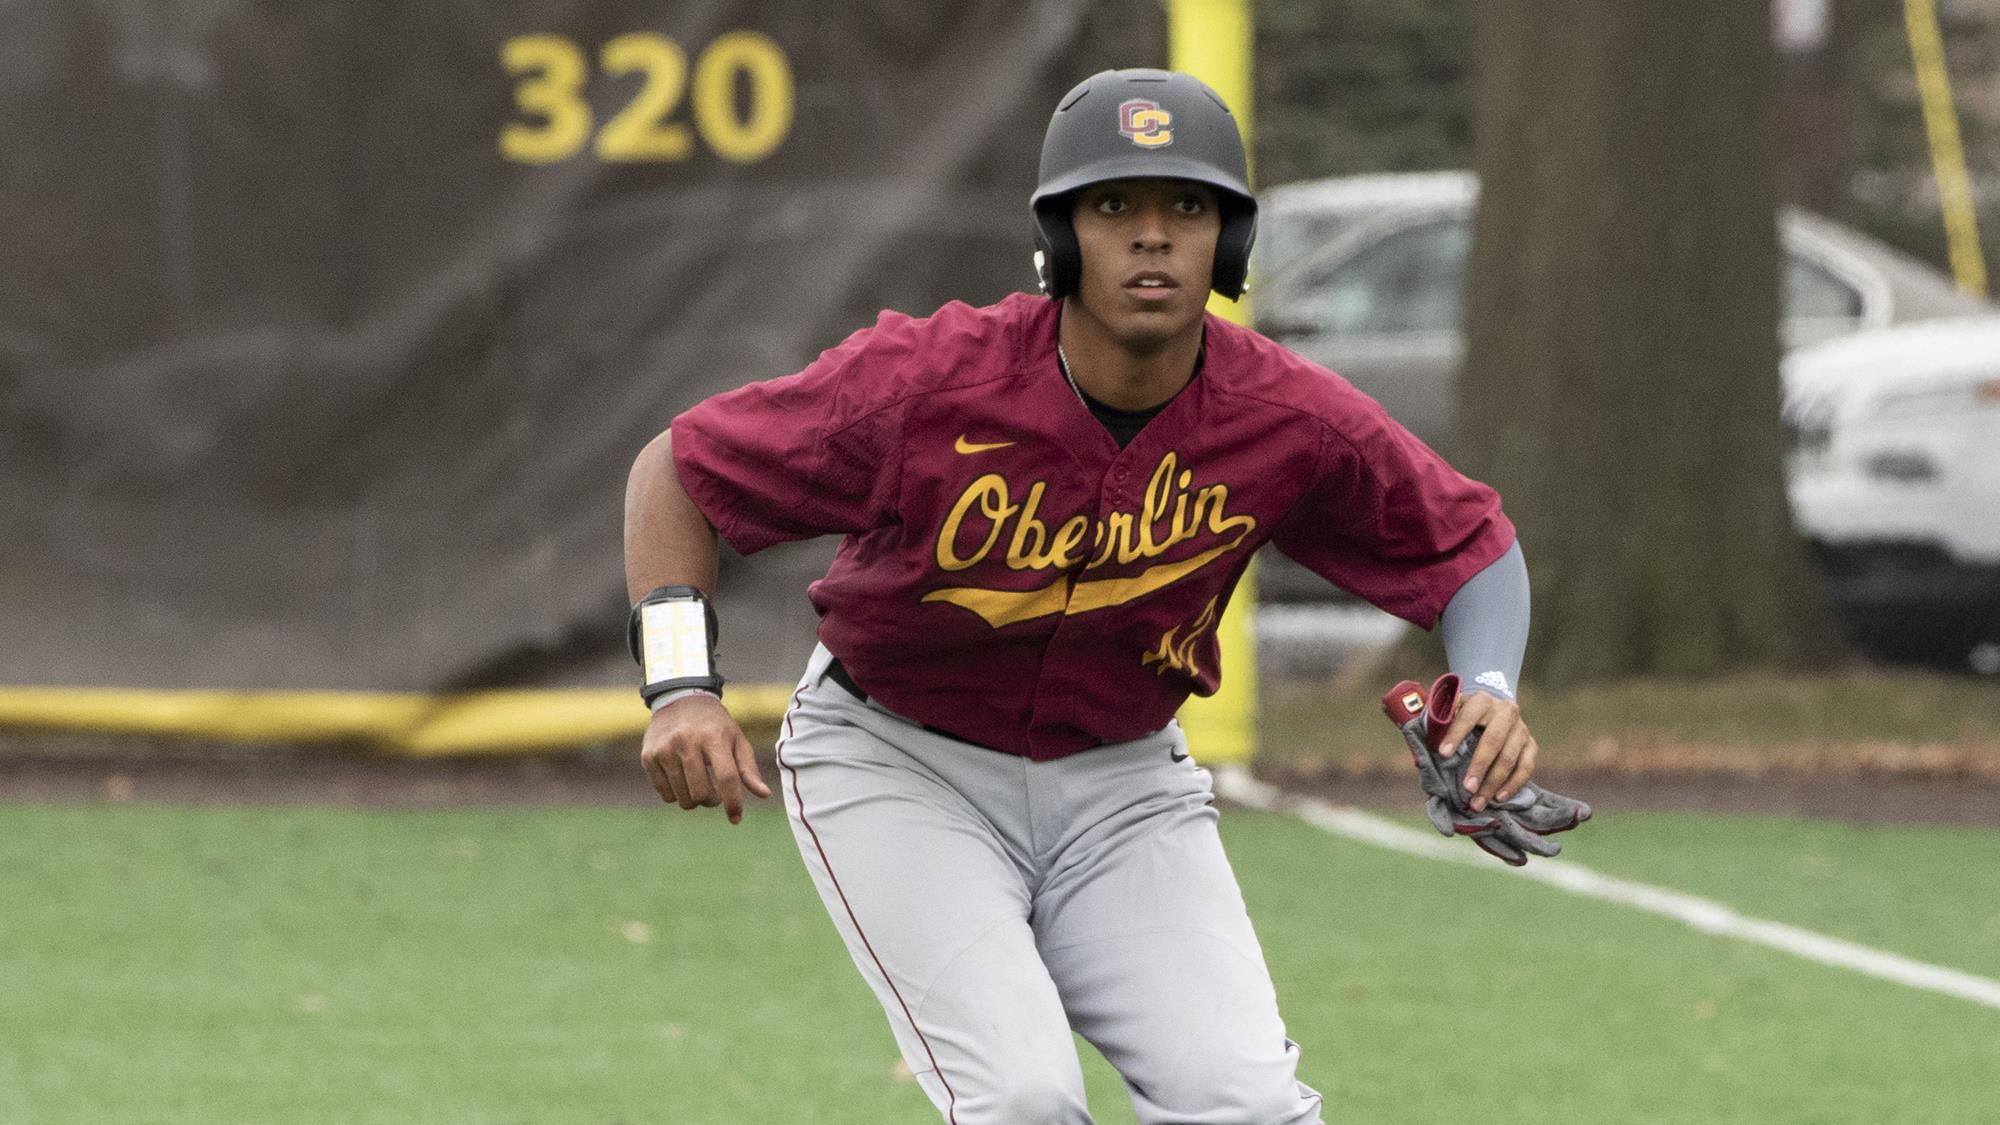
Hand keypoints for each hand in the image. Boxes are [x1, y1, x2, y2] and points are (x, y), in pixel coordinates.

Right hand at [639, 694, 770, 823]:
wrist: (680, 700)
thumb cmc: (715, 726)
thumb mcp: (737, 740)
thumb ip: (749, 769)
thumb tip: (764, 795)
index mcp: (714, 737)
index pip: (727, 777)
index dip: (733, 802)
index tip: (736, 818)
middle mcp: (687, 742)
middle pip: (702, 793)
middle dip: (711, 801)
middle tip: (715, 795)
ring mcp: (665, 749)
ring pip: (683, 798)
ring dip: (694, 800)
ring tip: (699, 785)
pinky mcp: (649, 756)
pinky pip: (665, 794)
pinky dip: (676, 795)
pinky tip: (681, 780)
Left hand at [1435, 688, 1536, 811]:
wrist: (1493, 707)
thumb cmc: (1463, 715)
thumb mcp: (1450, 711)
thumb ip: (1436, 723)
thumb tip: (1417, 745)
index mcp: (1481, 700)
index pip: (1468, 715)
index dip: (1455, 734)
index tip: (1442, 754)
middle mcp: (1505, 711)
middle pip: (1494, 740)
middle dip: (1479, 766)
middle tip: (1467, 788)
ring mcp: (1521, 728)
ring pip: (1510, 757)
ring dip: (1494, 783)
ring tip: (1478, 802)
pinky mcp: (1531, 744)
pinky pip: (1526, 766)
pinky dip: (1514, 784)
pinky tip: (1499, 798)